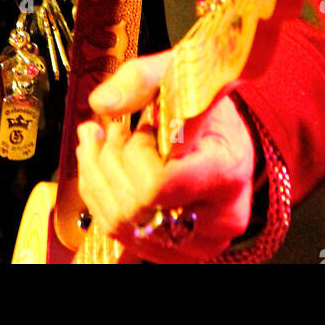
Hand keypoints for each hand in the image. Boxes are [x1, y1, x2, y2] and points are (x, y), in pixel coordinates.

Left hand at [76, 49, 256, 263]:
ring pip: (120, 224)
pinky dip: (101, 196)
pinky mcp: (176, 252)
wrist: (223, 134)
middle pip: (135, 207)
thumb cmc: (205, 103)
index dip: (135, 153)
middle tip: (111, 128)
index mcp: (227, 171)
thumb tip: (102, 102)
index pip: (159, 184)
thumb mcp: (182, 72)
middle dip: (109, 161)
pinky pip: (119, 234)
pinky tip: (103, 164)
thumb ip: (142, 79)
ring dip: (97, 177)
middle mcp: (219, 218)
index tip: (143, 125)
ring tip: (101, 140)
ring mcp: (198, 242)